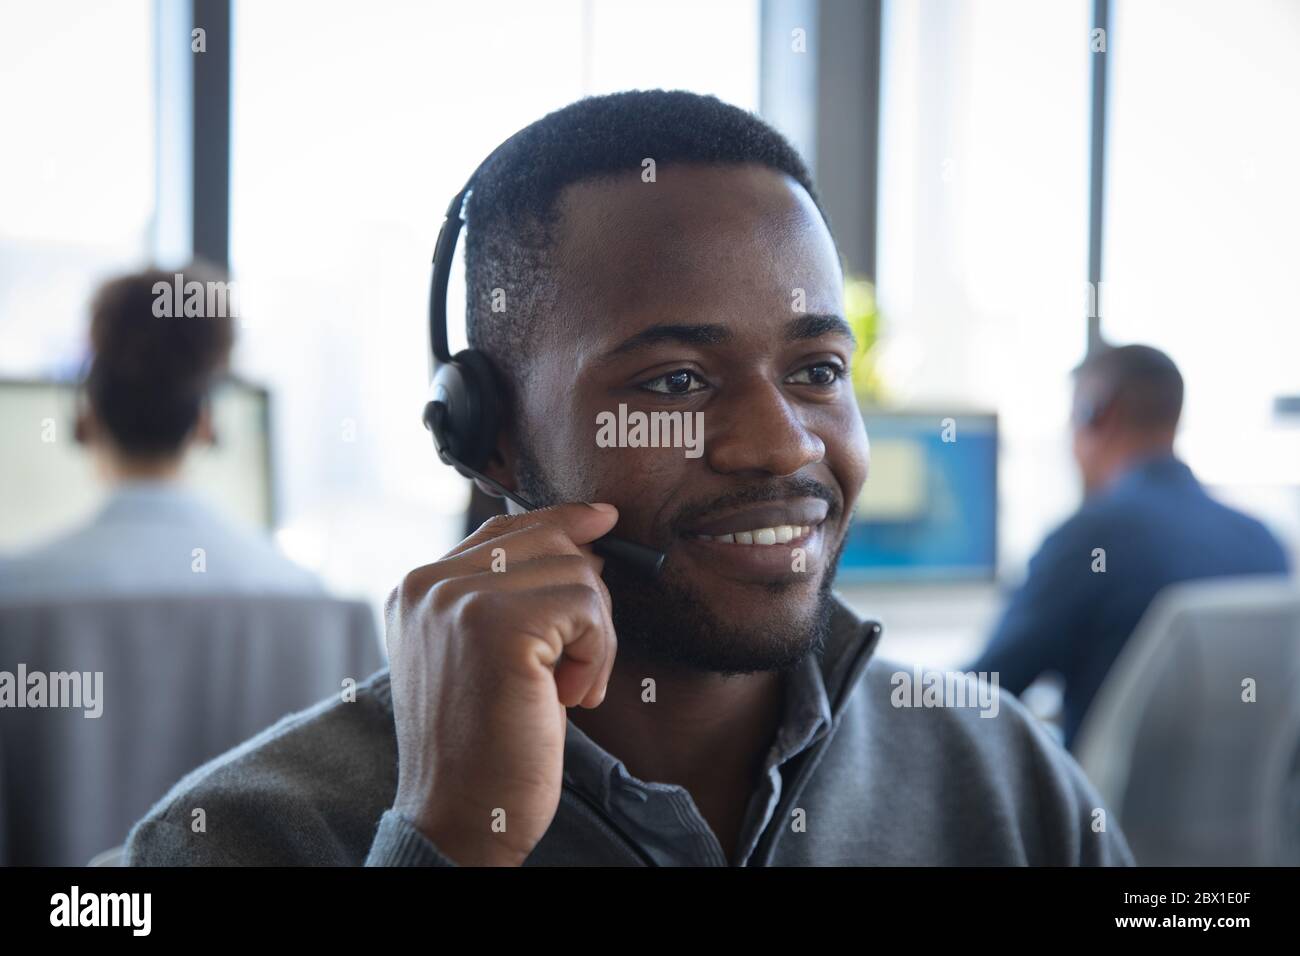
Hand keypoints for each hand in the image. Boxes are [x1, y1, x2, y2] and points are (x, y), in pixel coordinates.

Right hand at [384, 502, 619, 865]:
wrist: (462, 817)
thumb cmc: (485, 745)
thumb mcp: (491, 655)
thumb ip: (515, 594)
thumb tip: (589, 535)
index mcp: (418, 589)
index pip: (504, 528)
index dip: (561, 520)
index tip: (603, 519)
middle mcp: (429, 584)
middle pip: (547, 540)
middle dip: (586, 597)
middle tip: (578, 661)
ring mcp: (459, 599)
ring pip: (578, 574)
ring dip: (596, 638)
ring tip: (568, 689)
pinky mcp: (497, 624)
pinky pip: (587, 607)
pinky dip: (598, 655)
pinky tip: (571, 697)